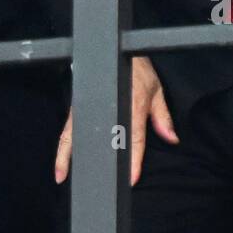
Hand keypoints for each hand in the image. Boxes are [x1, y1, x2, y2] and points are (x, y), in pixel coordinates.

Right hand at [54, 55, 177, 184]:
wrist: (115, 48)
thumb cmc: (136, 69)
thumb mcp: (155, 89)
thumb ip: (163, 116)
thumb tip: (172, 139)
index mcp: (131, 102)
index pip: (133, 135)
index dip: (134, 158)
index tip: (131, 178)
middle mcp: (107, 105)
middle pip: (102, 139)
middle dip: (101, 163)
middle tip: (99, 185)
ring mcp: (89, 106)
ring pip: (77, 135)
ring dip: (69, 157)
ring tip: (64, 177)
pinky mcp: (77, 106)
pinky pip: (68, 129)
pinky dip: (62, 147)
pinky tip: (61, 165)